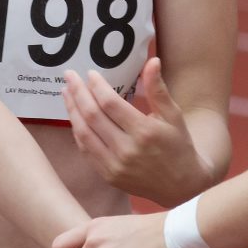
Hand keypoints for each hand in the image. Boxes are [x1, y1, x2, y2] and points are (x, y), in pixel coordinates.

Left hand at [64, 59, 214, 205]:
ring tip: (66, 93)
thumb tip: (153, 61)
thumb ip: (158, 88)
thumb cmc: (179, 146)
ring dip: (72, 111)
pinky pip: (86, 150)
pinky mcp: (108, 176)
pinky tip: (75, 117)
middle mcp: (126, 150)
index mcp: (144, 131)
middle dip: (78, 93)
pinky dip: (77, 132)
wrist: (181, 186)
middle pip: (93, 116)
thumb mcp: (173, 115)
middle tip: (69, 75)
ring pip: (84, 134)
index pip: (111, 104)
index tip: (90, 73)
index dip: (97, 86)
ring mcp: (115, 166)